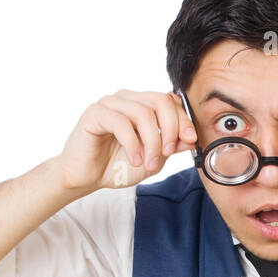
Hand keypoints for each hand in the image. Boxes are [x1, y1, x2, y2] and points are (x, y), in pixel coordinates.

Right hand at [55, 89, 196, 196]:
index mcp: (141, 105)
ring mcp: (110, 103)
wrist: (86, 177)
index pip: (169, 101)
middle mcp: (127, 99)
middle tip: (168, 152)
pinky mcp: (95, 113)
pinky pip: (121, 123)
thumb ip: (171, 146)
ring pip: (142, 112)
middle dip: (171, 128)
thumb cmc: (116, 165)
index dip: (183, 119)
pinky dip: (133, 144)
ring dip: (151, 142)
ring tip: (148, 163)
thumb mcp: (153, 158)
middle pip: (160, 101)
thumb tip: (191, 137)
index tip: (190, 140)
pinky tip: (135, 159)